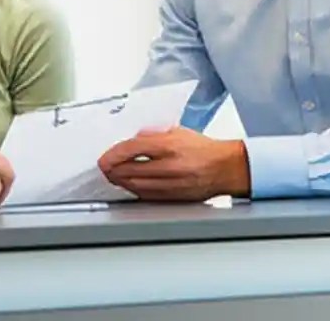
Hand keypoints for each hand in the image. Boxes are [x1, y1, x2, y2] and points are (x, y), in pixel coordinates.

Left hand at [97, 127, 249, 200]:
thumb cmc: (204, 149)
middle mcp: (169, 166)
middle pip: (129, 171)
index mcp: (170, 145)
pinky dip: (134, 190)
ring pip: (135, 186)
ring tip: (114, 176)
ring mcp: (171, 184)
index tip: (104, 158)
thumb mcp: (178, 132)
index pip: (132, 149)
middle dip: (112, 170)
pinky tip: (130, 185)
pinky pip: (146, 196)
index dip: (113, 154)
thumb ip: (153, 134)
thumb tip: (132, 139)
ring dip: (120, 181)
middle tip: (105, 167)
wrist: (225, 167)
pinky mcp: (173, 197)